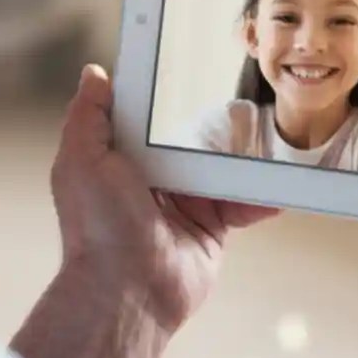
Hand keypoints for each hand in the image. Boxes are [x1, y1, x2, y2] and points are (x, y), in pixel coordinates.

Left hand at [50, 65, 277, 329]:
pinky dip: (258, 195)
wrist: (128, 290)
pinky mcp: (210, 227)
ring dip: (240, 157)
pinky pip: (240, 204)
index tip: (184, 68)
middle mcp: (150, 180)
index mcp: (116, 160)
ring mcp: (182, 204)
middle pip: (187, 140)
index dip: (160, 97)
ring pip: (217, 169)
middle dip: (210, 124)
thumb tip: (94, 75)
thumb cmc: (98, 227)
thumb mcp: (81, 159)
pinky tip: (276, 184)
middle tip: (239, 99)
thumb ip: (87, 115)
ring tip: (265, 136)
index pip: (141, 119)